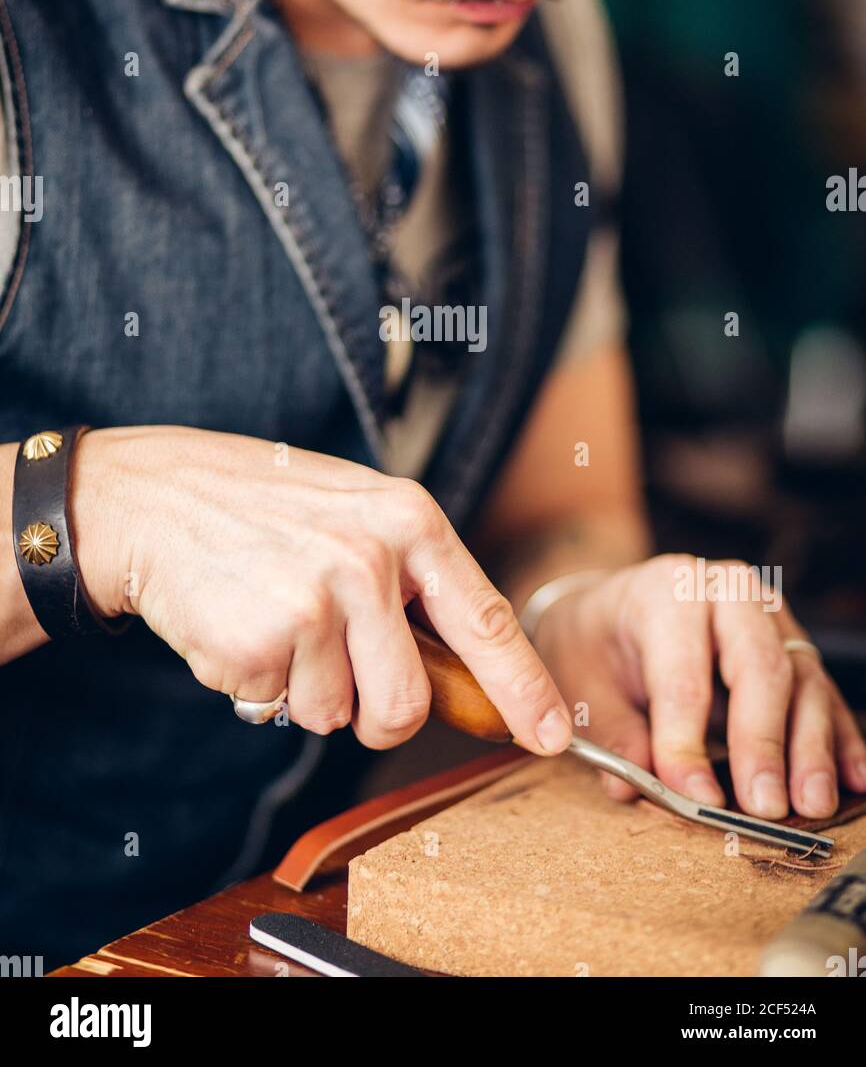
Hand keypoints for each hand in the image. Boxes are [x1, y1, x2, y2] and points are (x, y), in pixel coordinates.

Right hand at [71, 425, 573, 754]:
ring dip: (302, 691)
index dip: (525, 688)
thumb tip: (461, 677)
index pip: (487, 621)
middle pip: (406, 706)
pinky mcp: (263, 639)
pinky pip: (276, 708)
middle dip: (375, 719)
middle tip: (338, 680)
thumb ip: (410, 580)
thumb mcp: (357, 513)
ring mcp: (317, 600)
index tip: (552, 735)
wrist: (155, 497)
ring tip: (275, 622)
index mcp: (409, 520)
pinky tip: (239, 624)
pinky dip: (254, 685)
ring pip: (335, 716)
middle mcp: (372, 559)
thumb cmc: (263, 509)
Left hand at [531, 554, 865, 819]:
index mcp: (667, 592)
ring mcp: (768, 616)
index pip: (682, 673)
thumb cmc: (596, 642)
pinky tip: (852, 778)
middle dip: (763, 741)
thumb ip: (611, 734)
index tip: (693, 795)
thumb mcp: (583, 681)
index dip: (686, 740)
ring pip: (802, 680)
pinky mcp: (793, 644)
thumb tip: (633, 787)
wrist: (611, 607)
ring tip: (809, 803)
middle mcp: (727, 594)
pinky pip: (822, 691)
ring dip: (810, 747)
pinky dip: (838, 737)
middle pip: (759, 666)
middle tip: (764, 805)